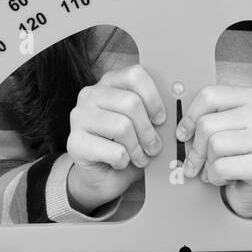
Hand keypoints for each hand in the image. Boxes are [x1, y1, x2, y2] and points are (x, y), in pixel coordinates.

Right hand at [66, 64, 165, 213]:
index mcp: (108, 83)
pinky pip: (114, 151)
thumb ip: (152, 114)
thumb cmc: (124, 146)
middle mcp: (90, 94)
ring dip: (137, 148)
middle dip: (149, 130)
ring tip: (140, 158)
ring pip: (122, 127)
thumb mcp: (140, 125)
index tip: (160, 119)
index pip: (135, 75)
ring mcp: (79, 117)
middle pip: (131, 103)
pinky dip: (124, 161)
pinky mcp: (74, 142)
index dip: (153, 98)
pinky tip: (120, 163)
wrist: (99, 176)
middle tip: (154, 147)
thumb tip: (177, 113)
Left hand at [177, 85, 251, 218]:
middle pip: (207, 124)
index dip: (189, 117)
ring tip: (216, 168)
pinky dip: (215, 177)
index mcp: (249, 98)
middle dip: (196, 149)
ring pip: (214, 145)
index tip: (183, 133)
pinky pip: (221, 167)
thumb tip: (181, 130)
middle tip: (195, 161)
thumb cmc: (237, 154)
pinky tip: (226, 177)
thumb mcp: (223, 129)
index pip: (209, 96)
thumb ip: (205, 120)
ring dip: (208, 164)